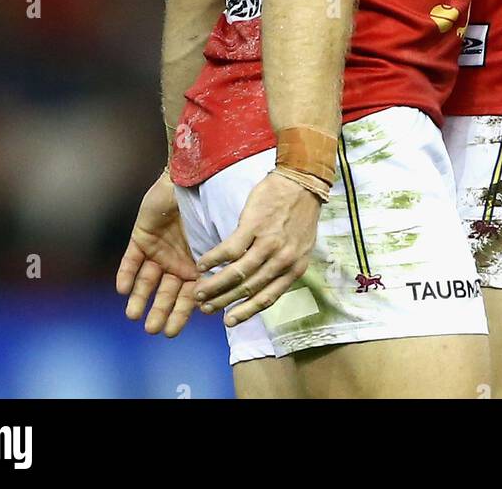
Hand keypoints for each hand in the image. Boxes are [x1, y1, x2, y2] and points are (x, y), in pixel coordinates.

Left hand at [116, 170, 200, 337]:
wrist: (190, 180)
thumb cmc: (208, 208)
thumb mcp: (215, 240)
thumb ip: (216, 264)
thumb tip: (223, 291)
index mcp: (196, 265)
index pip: (188, 296)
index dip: (180, 314)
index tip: (172, 332)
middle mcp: (176, 262)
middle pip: (165, 292)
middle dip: (159, 311)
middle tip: (153, 329)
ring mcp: (158, 251)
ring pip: (146, 281)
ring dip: (139, 297)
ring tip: (133, 315)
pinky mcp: (141, 238)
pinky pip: (131, 260)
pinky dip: (126, 274)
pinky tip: (123, 289)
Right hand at [193, 171, 320, 327]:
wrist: (302, 180)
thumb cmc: (300, 212)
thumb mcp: (300, 246)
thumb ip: (283, 265)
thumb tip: (261, 282)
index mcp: (294, 268)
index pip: (267, 298)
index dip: (245, 312)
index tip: (228, 321)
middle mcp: (282, 260)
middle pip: (248, 288)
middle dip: (223, 301)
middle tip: (205, 307)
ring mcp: (268, 243)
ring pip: (236, 273)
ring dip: (214, 285)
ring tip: (199, 291)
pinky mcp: (254, 225)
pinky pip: (229, 250)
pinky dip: (213, 259)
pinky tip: (201, 264)